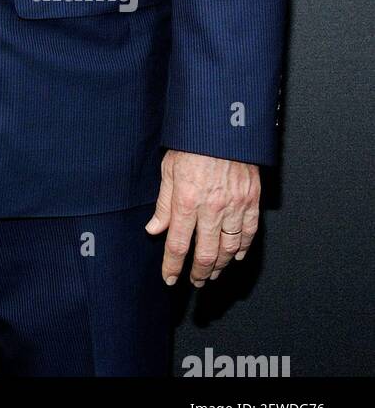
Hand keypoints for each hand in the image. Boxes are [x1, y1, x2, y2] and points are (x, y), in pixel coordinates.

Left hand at [146, 149, 259, 286]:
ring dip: (221, 266)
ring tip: (213, 273)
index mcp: (187, 200)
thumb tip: (154, 230)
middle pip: (206, 254)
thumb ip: (164, 204)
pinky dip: (243, 248)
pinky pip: (249, 233)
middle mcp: (212, 208)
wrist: (222, 126)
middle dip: (199, 273)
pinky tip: (236, 255)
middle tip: (195, 281)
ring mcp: (235, 206)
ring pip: (229, 248)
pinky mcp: (252, 200)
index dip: (172, 266)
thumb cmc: (191, 144)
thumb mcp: (168, 170)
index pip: (178, 244)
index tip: (169, 278)